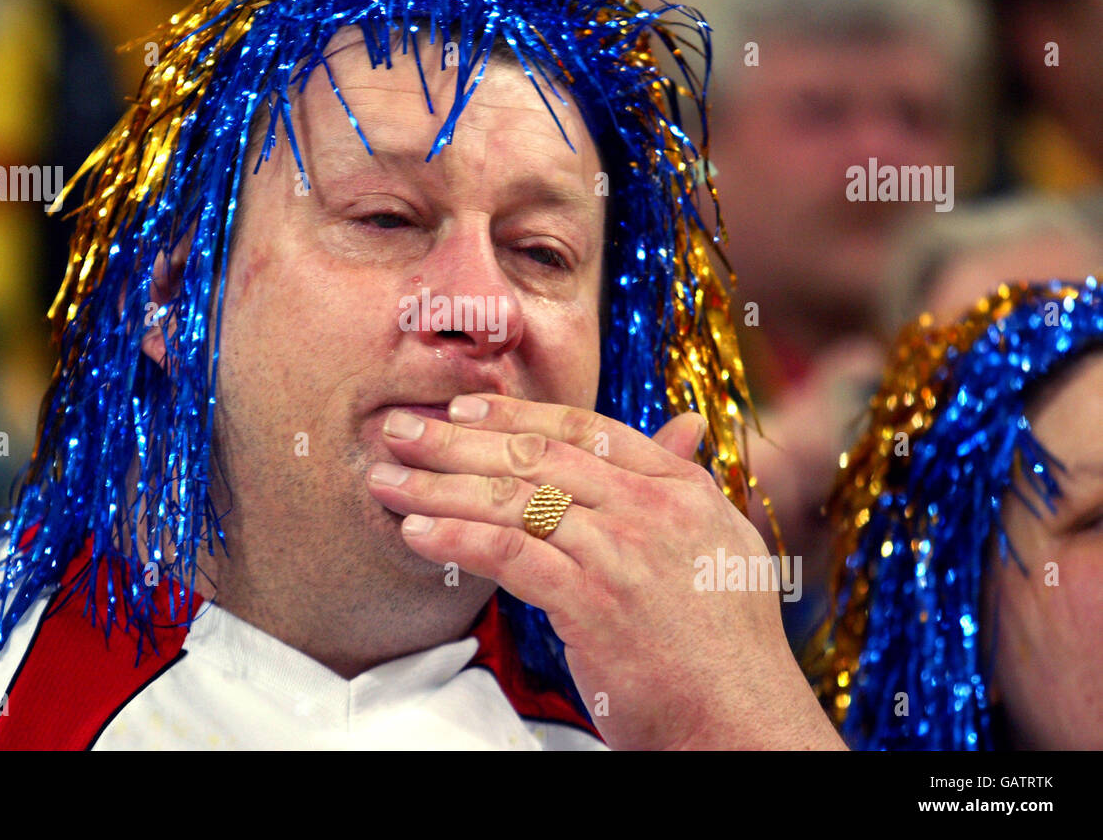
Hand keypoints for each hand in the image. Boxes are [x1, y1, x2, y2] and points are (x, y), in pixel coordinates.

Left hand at [365, 393, 844, 749]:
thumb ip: (686, 483)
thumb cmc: (726, 645)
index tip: (463, 406)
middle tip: (399, 429)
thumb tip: (684, 423)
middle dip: (457, 439)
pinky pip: (509, 555)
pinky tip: (416, 533)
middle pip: (537, 457)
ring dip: (437, 487)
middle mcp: (654, 509)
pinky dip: (456, 539)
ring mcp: (624, 554)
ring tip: (385, 480)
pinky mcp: (595, 603)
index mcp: (682, 489)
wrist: (744, 723)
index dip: (516, 413)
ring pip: (513, 501)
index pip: (585, 430)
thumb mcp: (722, 544)